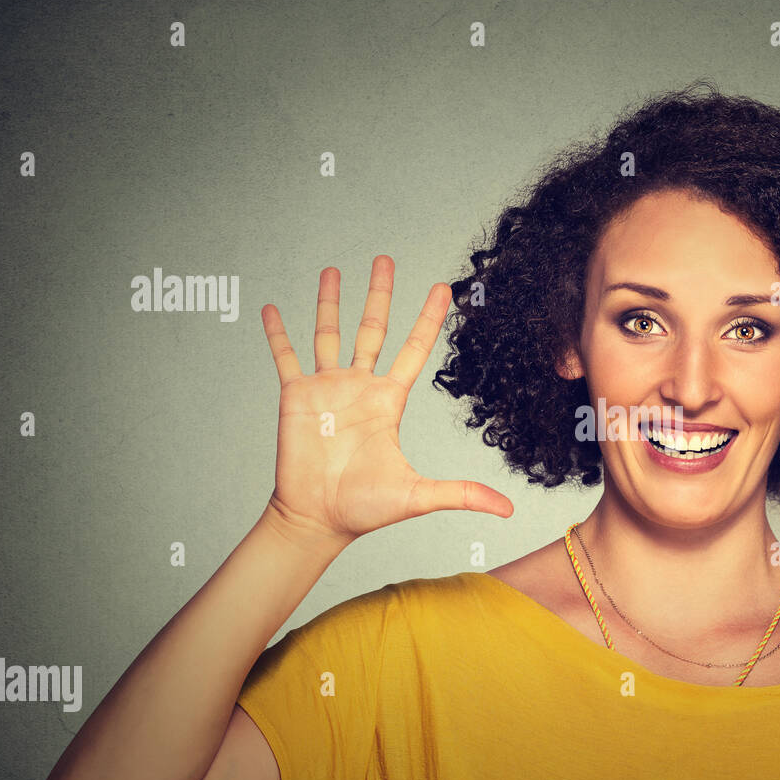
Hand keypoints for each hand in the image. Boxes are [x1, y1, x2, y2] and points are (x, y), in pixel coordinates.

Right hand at [259, 255, 512, 543]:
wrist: (317, 520)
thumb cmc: (364, 509)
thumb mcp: (418, 496)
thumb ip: (462, 495)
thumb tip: (508, 510)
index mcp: (388, 402)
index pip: (413, 349)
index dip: (428, 319)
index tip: (442, 289)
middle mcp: (359, 388)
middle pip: (373, 329)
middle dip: (381, 294)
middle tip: (386, 259)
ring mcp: (327, 389)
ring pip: (329, 333)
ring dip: (331, 301)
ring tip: (334, 269)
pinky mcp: (296, 397)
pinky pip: (285, 357)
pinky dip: (278, 333)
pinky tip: (272, 308)